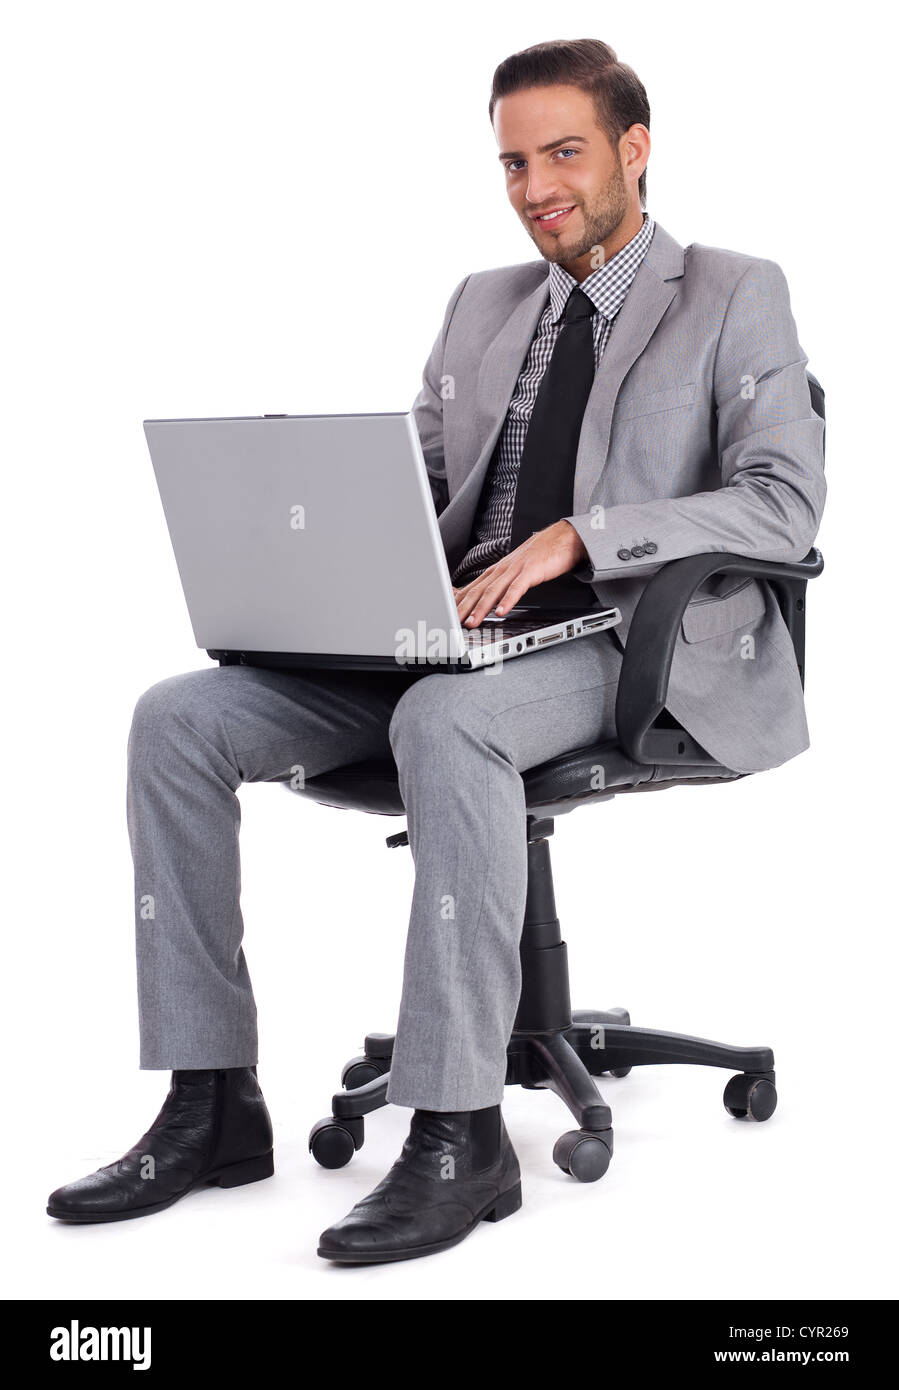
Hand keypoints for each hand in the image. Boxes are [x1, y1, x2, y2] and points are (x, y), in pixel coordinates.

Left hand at [454, 521, 588, 626]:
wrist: (562, 537)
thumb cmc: (539, 555)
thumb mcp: (515, 569)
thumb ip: (501, 583)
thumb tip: (488, 598)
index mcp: (497, 570)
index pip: (472, 587)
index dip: (458, 601)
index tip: (446, 613)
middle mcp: (502, 569)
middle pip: (478, 590)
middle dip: (463, 608)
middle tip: (452, 621)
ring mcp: (515, 569)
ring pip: (493, 590)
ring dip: (481, 608)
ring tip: (473, 621)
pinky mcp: (531, 571)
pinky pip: (517, 588)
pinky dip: (508, 600)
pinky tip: (501, 612)